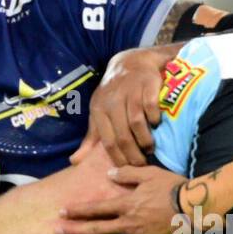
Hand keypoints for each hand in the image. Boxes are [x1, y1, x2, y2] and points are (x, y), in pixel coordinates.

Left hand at [57, 164, 185, 233]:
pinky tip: (160, 230)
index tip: (61, 213)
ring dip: (132, 232)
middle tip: (58, 231)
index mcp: (127, 205)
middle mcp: (129, 225)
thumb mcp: (151, 174)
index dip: (78, 211)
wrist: (196, 210)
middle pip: (97, 229)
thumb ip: (128, 174)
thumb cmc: (174, 188)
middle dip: (75, 230)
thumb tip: (109, 174)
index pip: (97, 209)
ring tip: (151, 223)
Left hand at [73, 48, 166, 166]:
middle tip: (142, 165)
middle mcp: (113, 101)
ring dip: (145, 140)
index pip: (108, 142)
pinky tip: (157, 125)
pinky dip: (155, 119)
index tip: (127, 170)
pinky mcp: (146, 84)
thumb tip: (75, 162)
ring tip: (150, 149)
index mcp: (99, 110)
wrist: (130, 63)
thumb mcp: (99, 113)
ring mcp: (130, 92)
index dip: (118, 159)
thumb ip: (91, 138)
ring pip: (137, 123)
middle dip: (134, 155)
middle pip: (123, 136)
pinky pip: (151, 107)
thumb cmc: (113, 94)